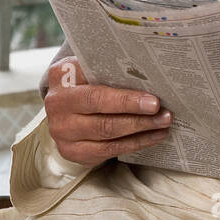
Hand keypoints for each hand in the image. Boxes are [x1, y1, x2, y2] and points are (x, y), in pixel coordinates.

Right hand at [44, 57, 171, 167]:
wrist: (65, 105)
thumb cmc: (86, 80)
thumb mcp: (90, 68)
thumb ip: (111, 69)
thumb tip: (150, 75)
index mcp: (61, 76)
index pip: (96, 90)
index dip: (126, 99)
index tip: (154, 101)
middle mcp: (56, 104)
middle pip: (102, 115)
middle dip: (136, 115)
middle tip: (163, 114)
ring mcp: (61, 131)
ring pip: (107, 134)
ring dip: (140, 130)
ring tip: (163, 124)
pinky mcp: (70, 151)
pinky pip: (107, 150)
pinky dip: (134, 143)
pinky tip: (152, 137)